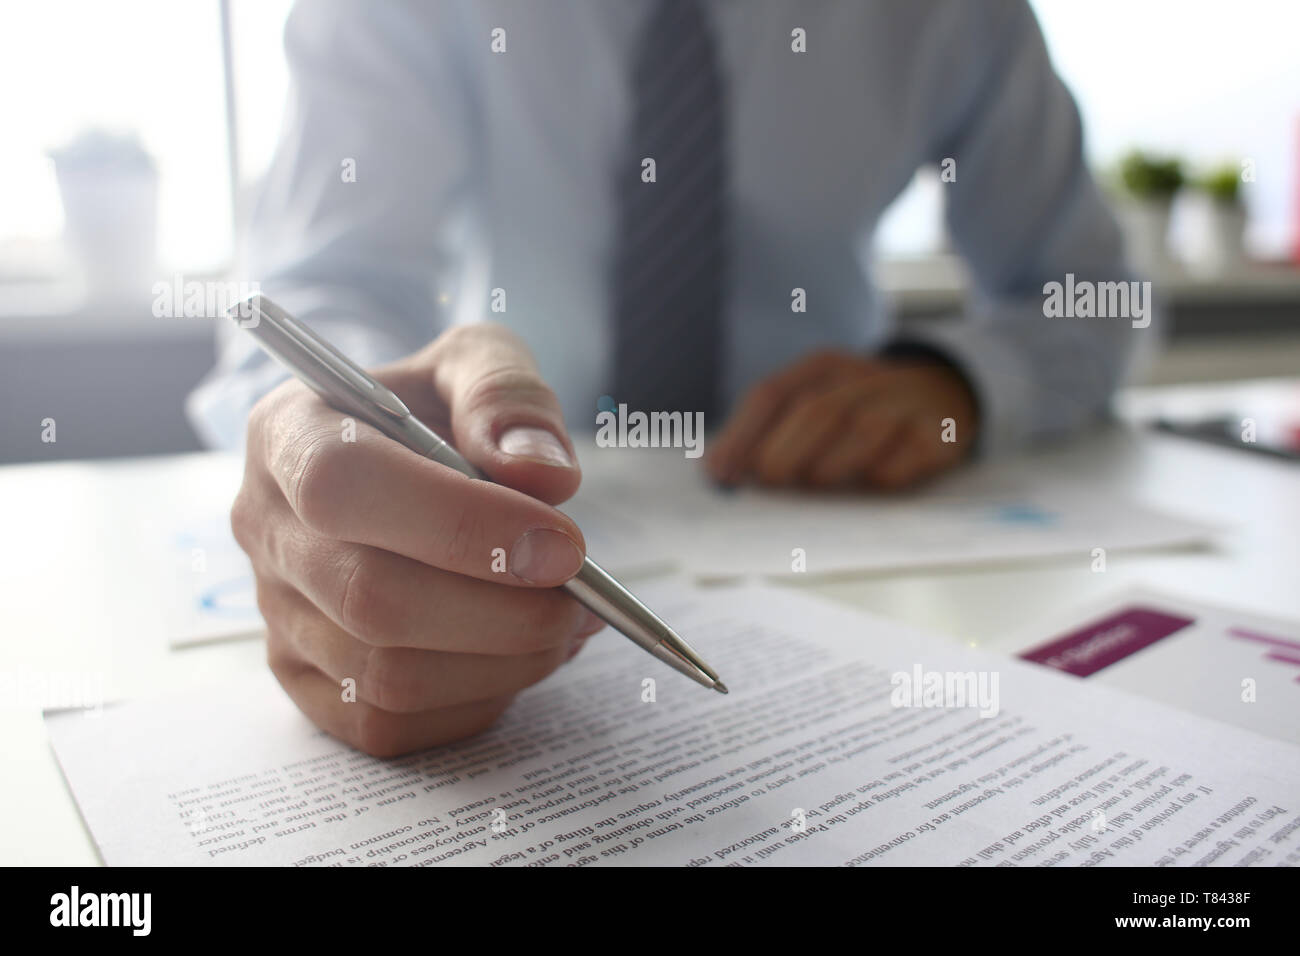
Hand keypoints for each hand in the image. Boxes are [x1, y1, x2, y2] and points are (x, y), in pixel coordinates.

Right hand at [232, 325, 604, 756]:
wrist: (407, 460)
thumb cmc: (440, 408)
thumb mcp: (478, 360)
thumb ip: (507, 397)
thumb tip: (543, 474)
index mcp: (289, 434)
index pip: (344, 483)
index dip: (459, 523)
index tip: (563, 544)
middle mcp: (266, 528)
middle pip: (371, 598)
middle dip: (503, 610)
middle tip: (583, 596)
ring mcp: (277, 615)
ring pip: (387, 676)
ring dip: (503, 661)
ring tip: (570, 621)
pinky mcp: (305, 683)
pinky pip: (391, 723)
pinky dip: (479, 699)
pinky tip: (524, 653)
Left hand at [706, 350, 978, 489]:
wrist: (943, 395)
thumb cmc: (858, 411)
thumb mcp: (816, 403)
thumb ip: (768, 433)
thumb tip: (717, 473)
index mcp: (822, 367)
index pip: (772, 394)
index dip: (741, 436)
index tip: (718, 474)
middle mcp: (863, 377)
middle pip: (816, 410)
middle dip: (783, 451)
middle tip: (766, 484)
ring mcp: (905, 403)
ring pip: (863, 429)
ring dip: (831, 464)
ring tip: (813, 483)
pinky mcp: (937, 434)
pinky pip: (905, 458)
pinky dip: (881, 476)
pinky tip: (867, 486)